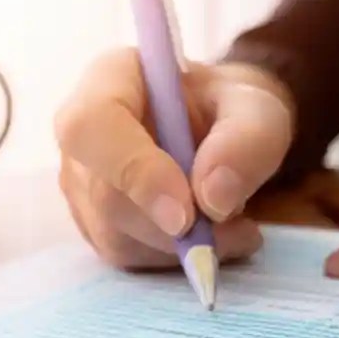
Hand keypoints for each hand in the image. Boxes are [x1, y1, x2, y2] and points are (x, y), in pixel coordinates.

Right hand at [55, 48, 294, 267]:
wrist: (217, 129)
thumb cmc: (228, 108)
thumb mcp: (258, 108)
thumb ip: (247, 139)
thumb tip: (213, 199)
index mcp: (110, 80)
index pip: (92, 125)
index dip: (134, 172)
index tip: (186, 213)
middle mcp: (80, 134)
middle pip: (105, 195)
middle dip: (171, 224)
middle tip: (232, 222)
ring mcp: (80, 184)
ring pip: (115, 234)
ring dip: (181, 244)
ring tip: (232, 223)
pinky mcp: (94, 224)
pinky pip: (127, 255)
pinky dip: (175, 257)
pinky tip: (210, 237)